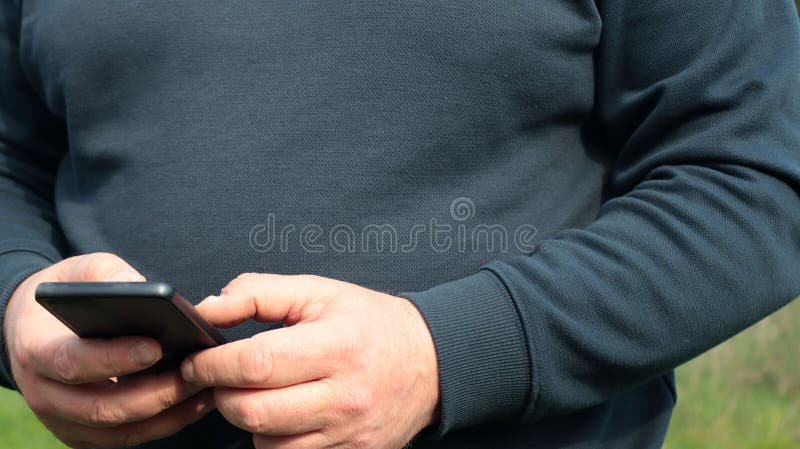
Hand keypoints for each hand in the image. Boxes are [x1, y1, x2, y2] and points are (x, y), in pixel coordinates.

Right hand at [3, 253, 214, 447]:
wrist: (38, 327)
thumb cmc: (69, 296)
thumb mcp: (80, 271)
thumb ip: (109, 274)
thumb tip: (144, 287)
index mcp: (35, 349)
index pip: (72, 362)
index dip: (114, 359)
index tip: (155, 347)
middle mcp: (43, 393)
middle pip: (103, 407)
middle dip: (156, 393)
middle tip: (197, 371)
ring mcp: (62, 419)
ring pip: (121, 430)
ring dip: (169, 412)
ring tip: (206, 385)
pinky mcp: (83, 433)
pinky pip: (128, 437)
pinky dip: (166, 422)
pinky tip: (196, 400)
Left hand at [181, 273, 439, 448]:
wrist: (429, 362)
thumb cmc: (370, 323)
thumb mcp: (320, 292)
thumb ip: (259, 293)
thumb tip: (208, 309)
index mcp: (336, 346)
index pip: (256, 363)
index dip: (213, 364)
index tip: (198, 359)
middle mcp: (343, 396)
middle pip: (253, 411)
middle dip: (222, 394)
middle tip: (221, 377)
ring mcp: (347, 434)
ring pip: (266, 443)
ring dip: (247, 419)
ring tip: (257, 393)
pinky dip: (273, 440)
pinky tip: (282, 415)